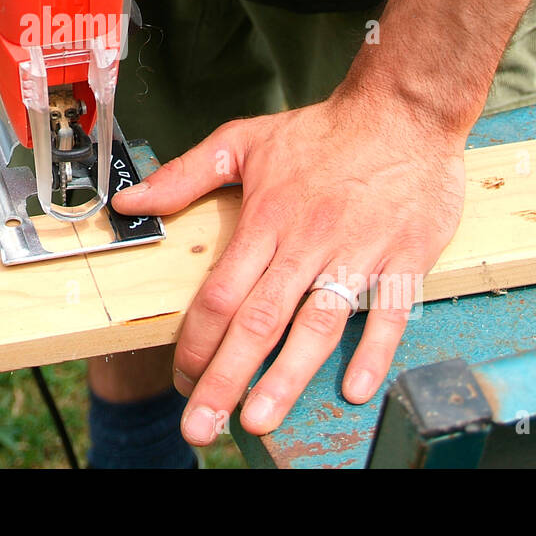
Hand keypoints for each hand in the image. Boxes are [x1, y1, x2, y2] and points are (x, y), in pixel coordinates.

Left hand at [111, 85, 467, 443]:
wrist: (403, 110)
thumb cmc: (323, 130)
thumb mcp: (243, 143)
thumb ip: (184, 176)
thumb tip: (130, 200)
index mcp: (267, 219)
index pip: (220, 294)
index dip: (196, 341)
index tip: (180, 378)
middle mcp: (308, 242)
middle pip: (260, 321)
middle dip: (226, 378)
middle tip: (202, 425)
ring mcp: (358, 252)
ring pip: (318, 324)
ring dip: (288, 377)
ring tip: (260, 420)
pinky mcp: (405, 258)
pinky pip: (390, 313)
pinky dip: (373, 351)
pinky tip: (353, 388)